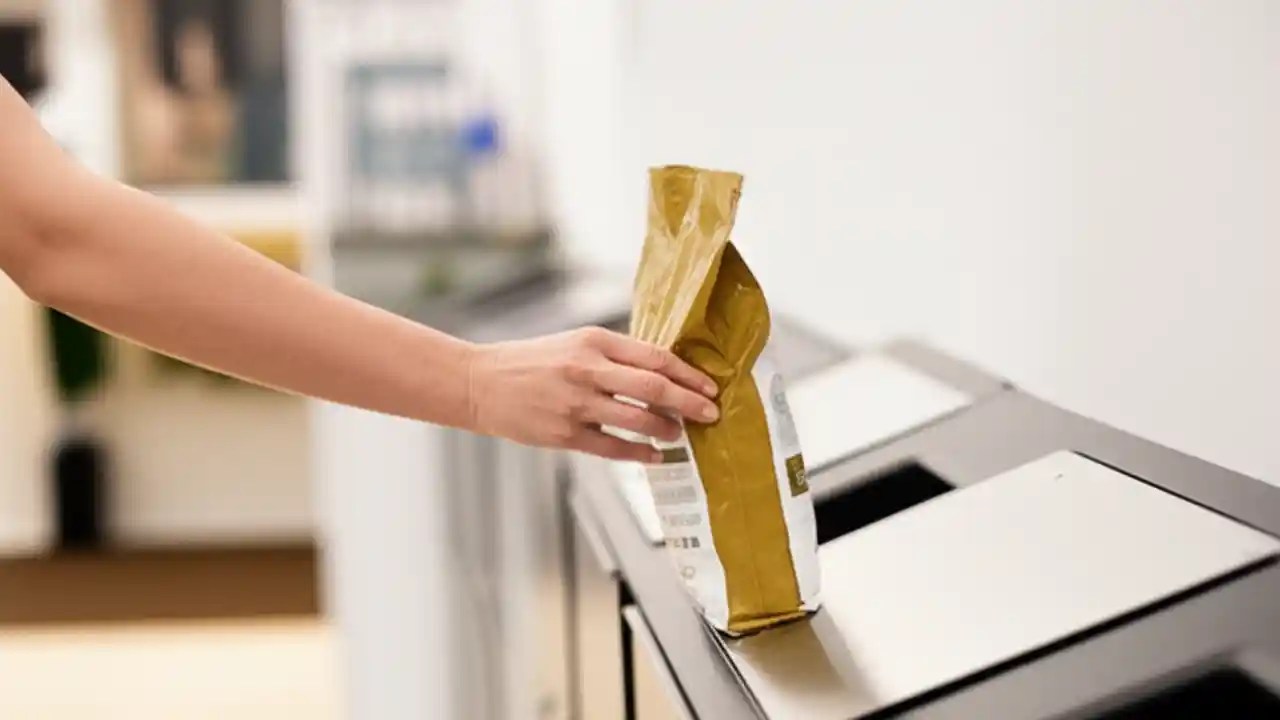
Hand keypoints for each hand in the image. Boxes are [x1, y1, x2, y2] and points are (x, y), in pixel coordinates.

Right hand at [466, 327, 718, 461]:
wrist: (481, 383)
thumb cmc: (531, 362)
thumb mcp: (574, 344)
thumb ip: (614, 356)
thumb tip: (662, 375)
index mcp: (594, 341)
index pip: (655, 356)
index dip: (688, 374)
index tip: (709, 385)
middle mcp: (588, 369)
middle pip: (655, 387)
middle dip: (690, 402)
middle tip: (710, 413)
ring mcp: (576, 403)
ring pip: (638, 419)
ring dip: (667, 429)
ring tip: (679, 435)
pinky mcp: (565, 434)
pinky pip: (614, 447)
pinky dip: (639, 453)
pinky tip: (654, 456)